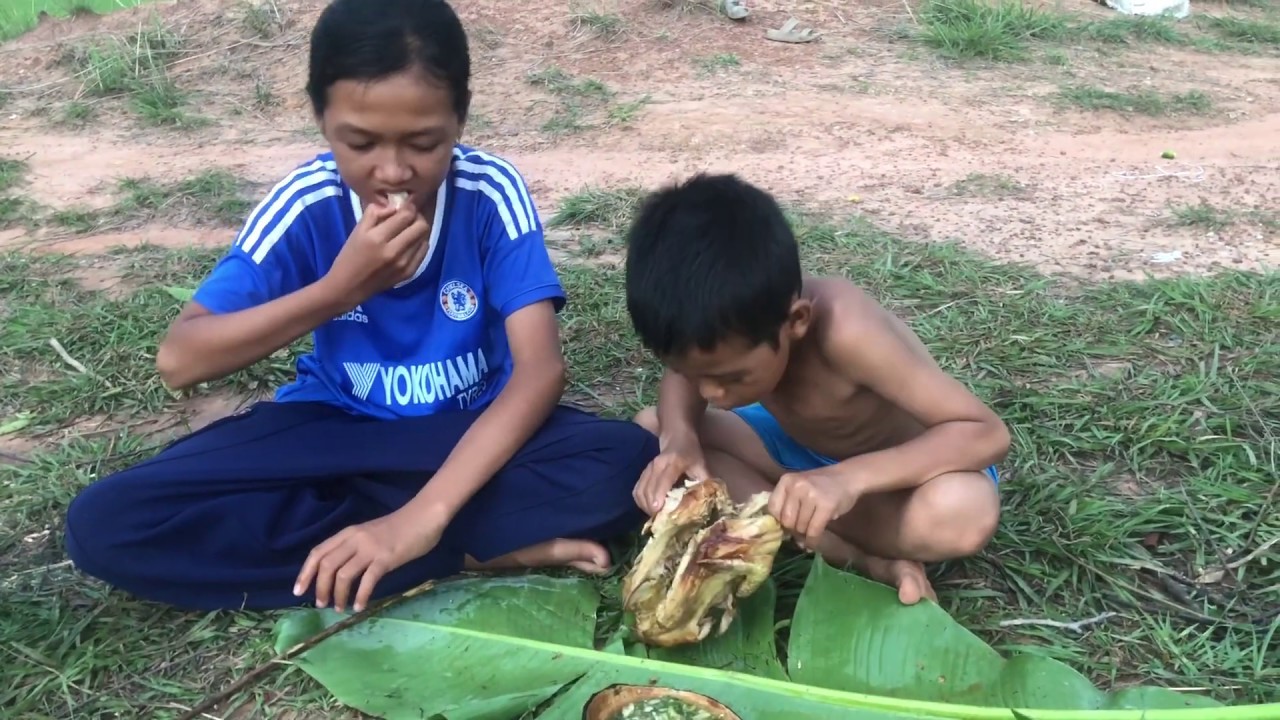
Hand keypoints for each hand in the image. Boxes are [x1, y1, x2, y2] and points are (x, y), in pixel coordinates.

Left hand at [293, 507, 445, 612]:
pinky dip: (360, 596)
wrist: (424, 516)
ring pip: (343, 575)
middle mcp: (355, 539)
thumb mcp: (369, 534)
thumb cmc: (400, 526)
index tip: (298, 591)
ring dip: (338, 595)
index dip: (305, 573)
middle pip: (326, 566)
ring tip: (340, 609)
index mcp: (348, 533)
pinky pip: (367, 581)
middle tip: (321, 605)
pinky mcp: (385, 558)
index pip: (318, 553)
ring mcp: (370, 548)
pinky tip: (359, 607)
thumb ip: (355, 548)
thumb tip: (341, 573)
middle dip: (320, 588)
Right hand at [325, 198, 431, 302]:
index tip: (406, 205)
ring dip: (418, 231)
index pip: (406, 216)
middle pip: (421, 226)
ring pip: (424, 238)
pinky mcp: (408, 274)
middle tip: (409, 217)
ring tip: (408, 230)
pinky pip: (423, 253)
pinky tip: (409, 243)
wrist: (348, 286)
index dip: (409, 207)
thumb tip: (394, 206)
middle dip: (417, 217)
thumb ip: (375, 213)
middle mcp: (394, 251)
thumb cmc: (350, 255)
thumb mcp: (357, 230)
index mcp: (378, 238)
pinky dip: (419, 244)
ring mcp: (403, 264)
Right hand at [633, 432, 708, 514]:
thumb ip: (705, 483)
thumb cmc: (690, 451)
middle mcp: (657, 465)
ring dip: (646, 507)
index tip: (657, 510)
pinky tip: (649, 509)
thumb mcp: (701, 465)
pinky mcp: (642, 473)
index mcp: (674, 462)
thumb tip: (711, 502)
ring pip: (641, 491)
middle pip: (649, 489)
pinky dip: (641, 502)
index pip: (663, 480)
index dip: (659, 495)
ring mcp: (648, 468)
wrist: (675, 435)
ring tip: (657, 517)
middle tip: (661, 521)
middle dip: (652, 508)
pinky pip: (637, 490)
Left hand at [769, 466, 860, 550]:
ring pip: (800, 527)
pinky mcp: (826, 506)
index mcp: (786, 480)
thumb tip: (781, 533)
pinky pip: (813, 531)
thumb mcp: (799, 487)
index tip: (787, 524)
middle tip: (802, 528)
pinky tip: (814, 541)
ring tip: (812, 526)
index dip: (779, 520)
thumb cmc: (821, 485)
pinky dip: (813, 540)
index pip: (772, 508)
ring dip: (805, 533)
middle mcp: (796, 486)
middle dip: (793, 529)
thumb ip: (788, 503)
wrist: (848, 476)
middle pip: (786, 520)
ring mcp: (811, 495)